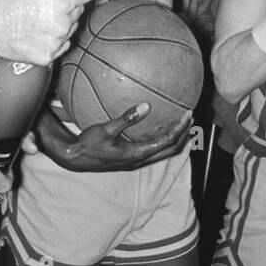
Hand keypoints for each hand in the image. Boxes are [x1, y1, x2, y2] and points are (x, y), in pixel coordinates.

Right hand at [0, 0, 92, 64]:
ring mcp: (55, 43)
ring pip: (70, 28)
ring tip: (37, 17)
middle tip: (43, 2)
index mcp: (60, 3)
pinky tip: (36, 31)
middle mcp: (61, 25)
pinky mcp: (47, 57)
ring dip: (60, 22)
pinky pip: (61, 45)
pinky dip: (52, 39)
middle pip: (78, 11)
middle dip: (66, 5)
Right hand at [31, 103, 192, 172]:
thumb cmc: (89, 144)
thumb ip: (126, 118)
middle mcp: (140, 159)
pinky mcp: (131, 157)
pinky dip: (162, 138)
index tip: (188, 114)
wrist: (76, 159)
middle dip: (184, 134)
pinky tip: (160, 125)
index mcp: (137, 154)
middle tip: (190, 117)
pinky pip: (153, 148)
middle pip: (171, 150)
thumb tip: (146, 105)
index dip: (180, 128)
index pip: (167, 142)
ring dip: (175, 138)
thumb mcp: (106, 129)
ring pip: (163, 151)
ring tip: (181, 122)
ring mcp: (136, 160)